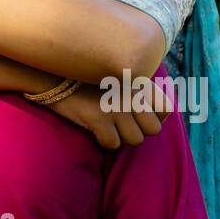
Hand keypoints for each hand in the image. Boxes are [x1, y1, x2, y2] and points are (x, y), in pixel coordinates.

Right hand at [44, 83, 171, 149]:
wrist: (53, 74)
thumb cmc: (86, 78)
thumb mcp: (117, 76)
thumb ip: (140, 90)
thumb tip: (162, 116)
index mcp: (138, 80)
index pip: (166, 109)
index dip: (156, 118)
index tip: (139, 116)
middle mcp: (131, 92)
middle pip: (153, 129)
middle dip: (138, 130)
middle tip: (121, 125)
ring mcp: (116, 106)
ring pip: (135, 140)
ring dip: (121, 137)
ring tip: (108, 127)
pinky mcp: (99, 118)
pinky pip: (113, 144)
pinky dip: (104, 142)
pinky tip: (95, 131)